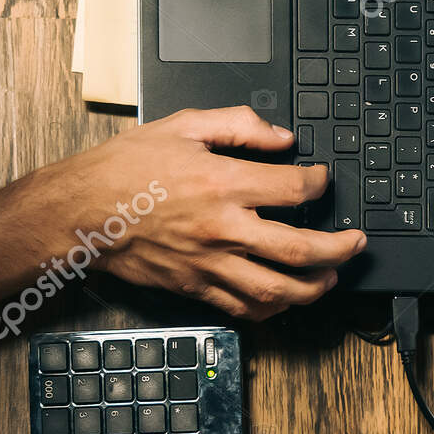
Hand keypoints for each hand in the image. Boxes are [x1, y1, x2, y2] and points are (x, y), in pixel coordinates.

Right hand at [0, 107, 366, 319]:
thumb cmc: (123, 169)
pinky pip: (244, 308)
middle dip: (340, 249)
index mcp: (221, 184)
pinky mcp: (196, 286)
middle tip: (356, 243)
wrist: (78, 212)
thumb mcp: (182, 126)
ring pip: (278, 289)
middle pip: (300, 249)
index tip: (324, 179)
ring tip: (331, 276)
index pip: (294, 188)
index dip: (320, 182)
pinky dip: (273, 307)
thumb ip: (238, 125)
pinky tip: (287, 297)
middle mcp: (222, 228)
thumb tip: (282, 137)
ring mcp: (210, 263)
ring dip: (315, 287)